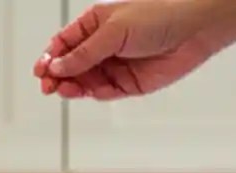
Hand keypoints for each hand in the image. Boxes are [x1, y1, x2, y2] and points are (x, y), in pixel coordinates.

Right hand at [33, 0, 217, 99]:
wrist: (195, 30)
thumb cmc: (159, 15)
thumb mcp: (113, 30)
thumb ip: (84, 52)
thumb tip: (58, 67)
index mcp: (95, 25)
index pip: (63, 44)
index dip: (49, 57)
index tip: (40, 70)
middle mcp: (103, 46)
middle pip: (70, 66)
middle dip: (56, 76)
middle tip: (48, 85)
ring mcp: (115, 65)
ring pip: (84, 82)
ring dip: (72, 87)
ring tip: (65, 89)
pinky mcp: (128, 84)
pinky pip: (104, 93)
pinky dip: (95, 94)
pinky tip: (91, 91)